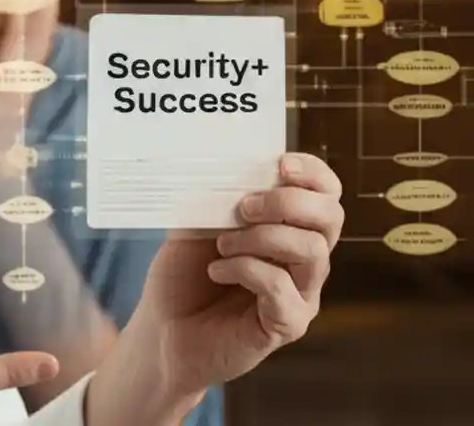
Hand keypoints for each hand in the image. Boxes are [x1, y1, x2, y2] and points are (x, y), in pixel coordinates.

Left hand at [87, 153, 343, 424]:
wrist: (163, 329)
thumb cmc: (183, 276)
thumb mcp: (196, 225)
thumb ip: (218, 200)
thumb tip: (232, 168)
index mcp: (289, 229)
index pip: (325, 194)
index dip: (312, 174)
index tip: (280, 164)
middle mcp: (305, 261)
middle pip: (331, 217)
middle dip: (289, 202)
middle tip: (244, 207)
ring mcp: (301, 294)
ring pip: (312, 250)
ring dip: (261, 238)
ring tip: (221, 244)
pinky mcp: (288, 324)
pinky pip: (282, 287)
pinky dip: (245, 269)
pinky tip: (217, 271)